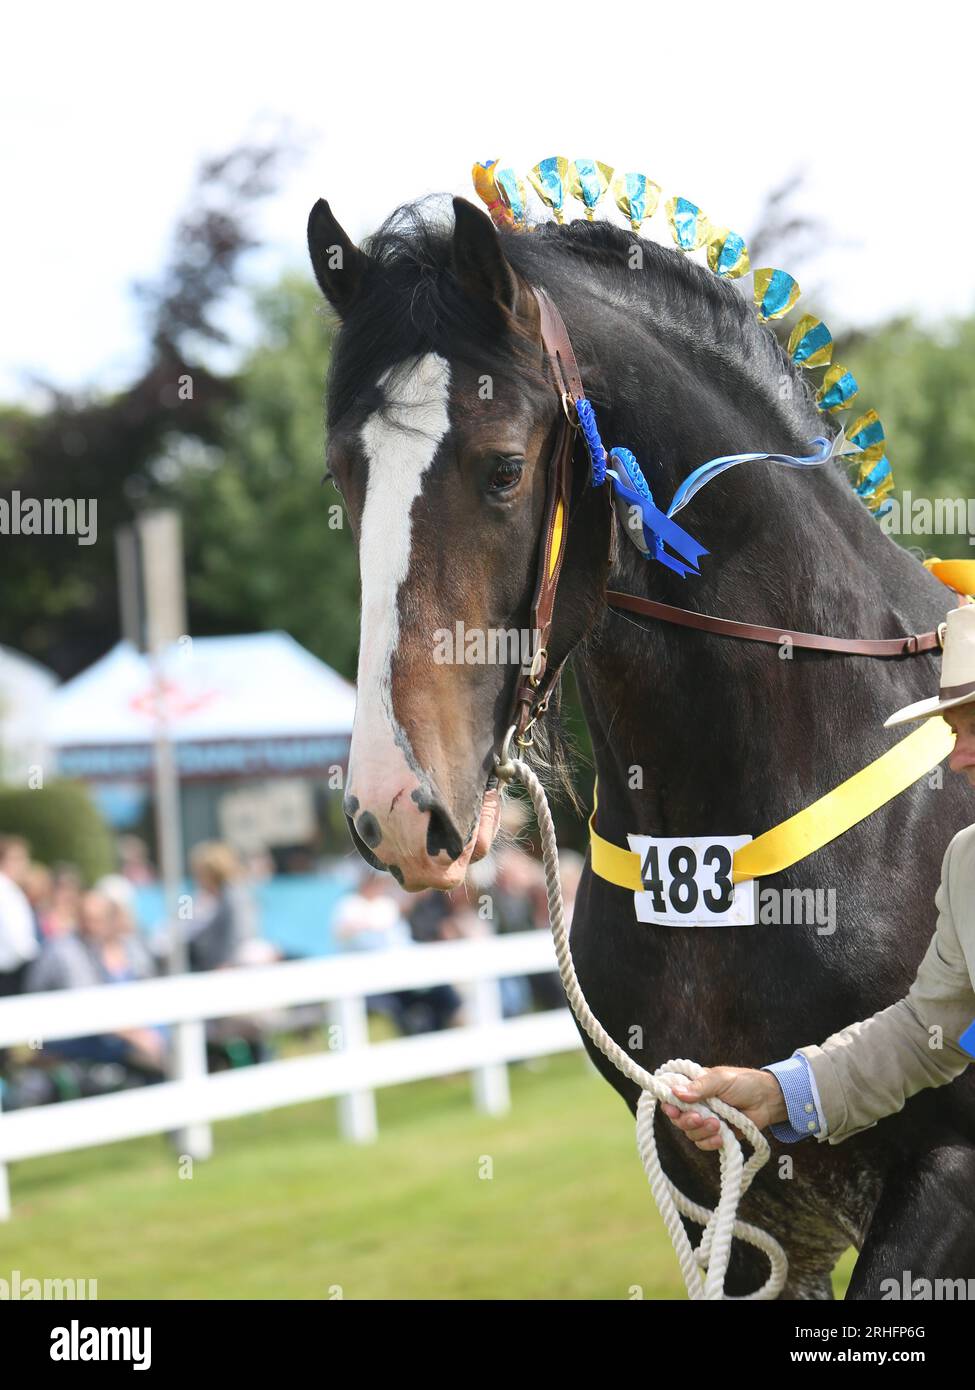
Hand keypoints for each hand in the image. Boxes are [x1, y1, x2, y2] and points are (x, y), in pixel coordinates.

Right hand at [660, 1067, 787, 1151]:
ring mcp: (705, 1120)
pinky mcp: (716, 1134)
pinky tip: (720, 1137)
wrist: (767, 1101)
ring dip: (701, 1131)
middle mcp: (696, 1104)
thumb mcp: (721, 1079)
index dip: (669, 1104)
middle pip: (678, 1118)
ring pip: (690, 1133)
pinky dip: (710, 1142)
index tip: (672, 1110)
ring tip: (718, 1124)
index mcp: (693, 1087)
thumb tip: (676, 1092)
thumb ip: (700, 1087)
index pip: (671, 1096)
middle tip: (699, 1118)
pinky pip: (703, 1143)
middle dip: (686, 1121)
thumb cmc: (744, 1083)